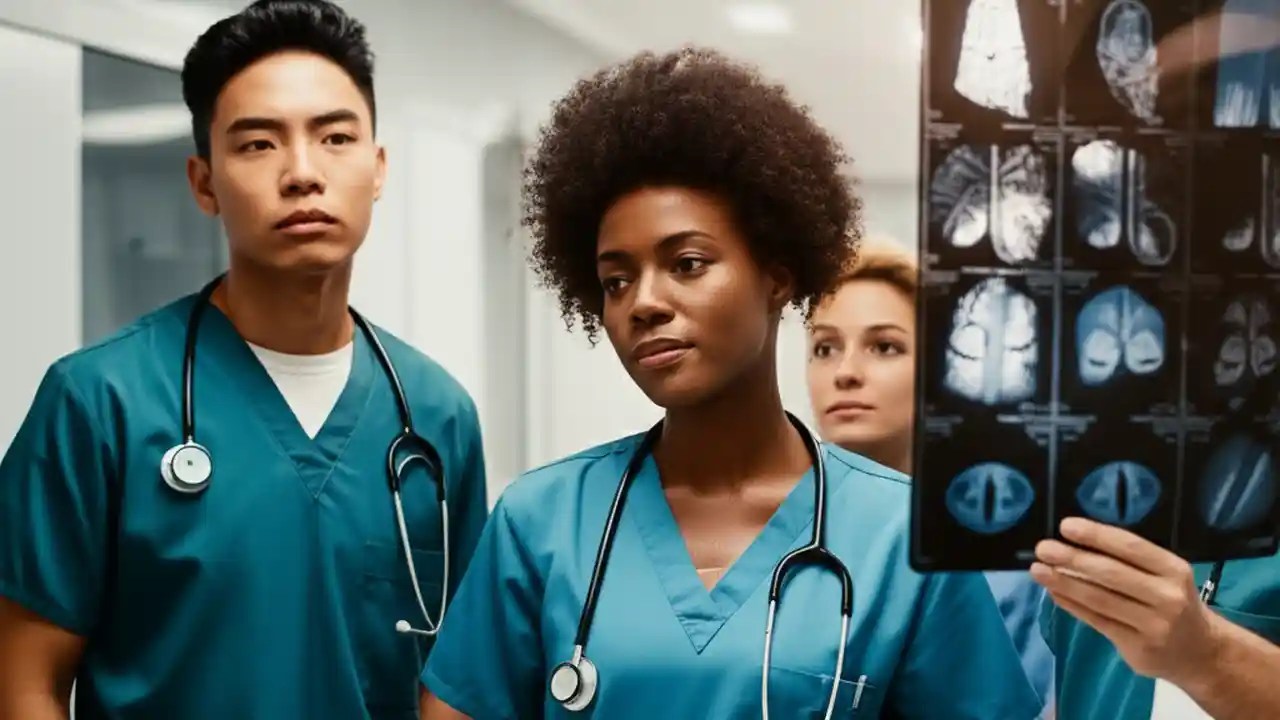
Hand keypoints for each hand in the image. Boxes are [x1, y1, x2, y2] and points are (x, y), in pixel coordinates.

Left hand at [1030, 517, 1222, 685]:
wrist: (1202, 652)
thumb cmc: (1174, 603)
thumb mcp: (1165, 577)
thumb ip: (1129, 562)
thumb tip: (1076, 542)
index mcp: (1174, 570)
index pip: (1131, 547)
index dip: (1097, 535)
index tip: (1066, 526)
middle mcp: (1167, 596)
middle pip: (1111, 573)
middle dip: (1072, 558)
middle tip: (1043, 548)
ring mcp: (1154, 625)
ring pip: (1100, 599)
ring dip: (1064, 583)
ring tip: (1038, 571)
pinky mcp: (1138, 648)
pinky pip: (1097, 621)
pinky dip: (1072, 605)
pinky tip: (1054, 594)